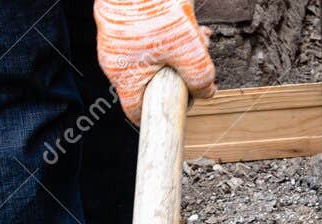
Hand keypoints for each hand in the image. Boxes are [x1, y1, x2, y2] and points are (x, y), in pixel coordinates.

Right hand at [94, 0, 215, 124]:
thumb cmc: (158, 12)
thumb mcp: (190, 52)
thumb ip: (200, 79)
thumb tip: (206, 93)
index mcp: (124, 76)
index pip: (136, 112)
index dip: (161, 114)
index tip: (181, 105)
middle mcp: (115, 61)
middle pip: (151, 83)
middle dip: (179, 76)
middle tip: (198, 61)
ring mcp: (117, 42)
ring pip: (154, 58)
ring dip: (180, 52)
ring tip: (199, 36)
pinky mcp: (124, 24)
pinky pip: (149, 39)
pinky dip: (170, 35)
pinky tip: (189, 23)